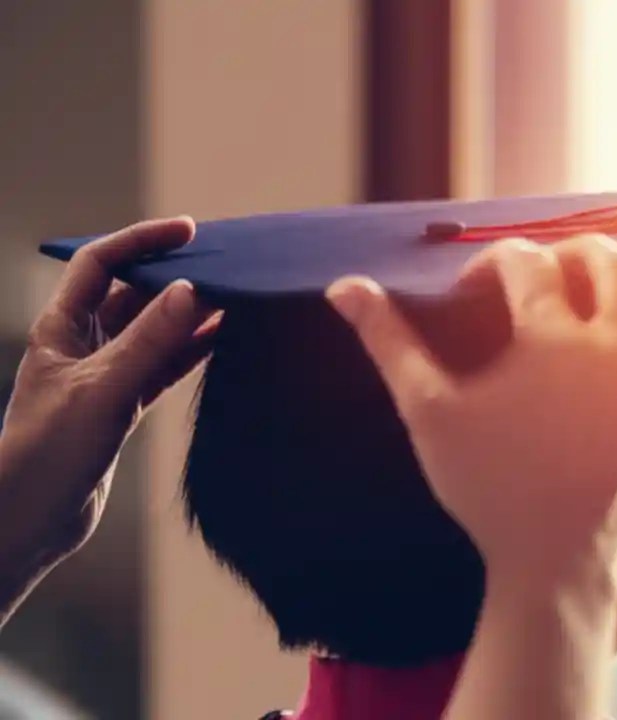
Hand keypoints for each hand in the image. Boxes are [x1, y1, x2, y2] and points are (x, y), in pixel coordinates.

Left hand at [0, 217, 219, 564]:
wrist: (28, 521)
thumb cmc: (47, 453)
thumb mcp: (103, 390)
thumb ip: (149, 342)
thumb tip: (192, 292)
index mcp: (60, 328)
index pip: (101, 263)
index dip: (142, 240)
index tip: (189, 230)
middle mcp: (81, 344)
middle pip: (132, 294)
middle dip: (175, 276)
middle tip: (224, 265)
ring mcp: (103, 375)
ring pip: (153, 331)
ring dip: (189, 315)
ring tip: (235, 298)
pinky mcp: (122, 406)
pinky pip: (163, 365)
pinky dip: (190, 351)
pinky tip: (222, 340)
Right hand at [326, 234, 616, 585]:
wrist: (554, 560)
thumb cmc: (485, 488)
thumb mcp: (428, 412)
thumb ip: (389, 343)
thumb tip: (343, 287)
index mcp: (552, 342)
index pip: (526, 261)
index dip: (491, 263)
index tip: (470, 292)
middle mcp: (613, 349)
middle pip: (605, 258)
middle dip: (565, 252)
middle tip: (536, 275)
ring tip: (597, 288)